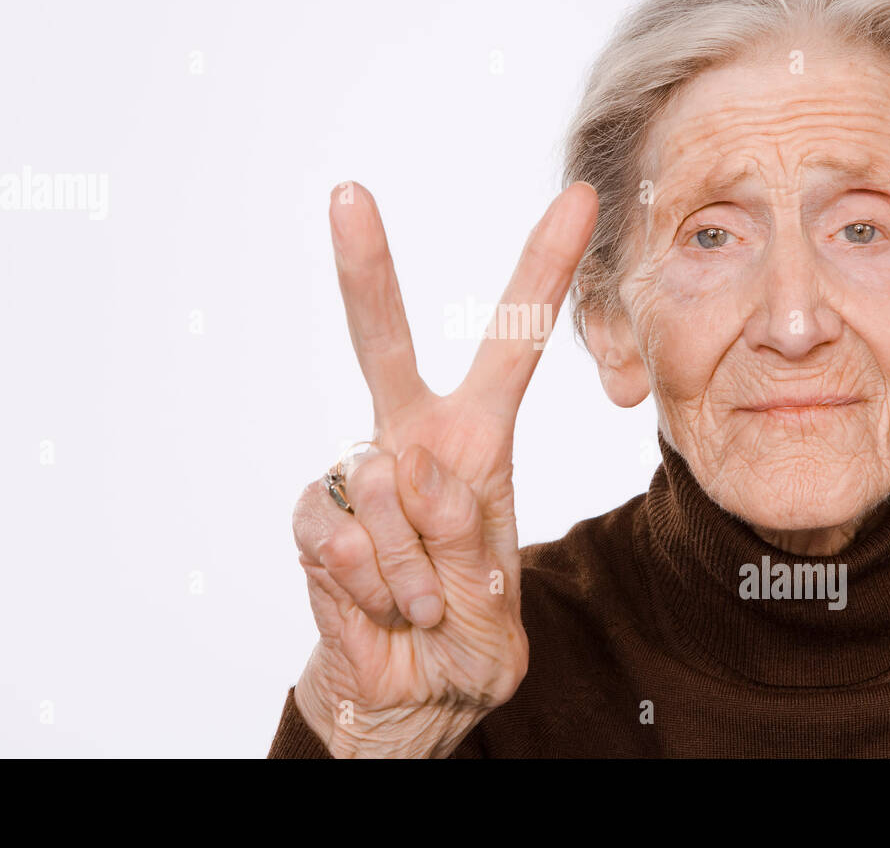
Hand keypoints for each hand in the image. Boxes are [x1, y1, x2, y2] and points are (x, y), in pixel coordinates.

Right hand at [291, 179, 597, 756]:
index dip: (543, 271)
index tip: (577, 200)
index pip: (513, 344)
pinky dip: (370, 588)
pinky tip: (379, 605)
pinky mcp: (312, 515)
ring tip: (424, 604)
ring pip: (384, 490)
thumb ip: (467, 547)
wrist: (403, 694)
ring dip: (416, 573)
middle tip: (348, 194)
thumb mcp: (494, 609)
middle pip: (382, 345)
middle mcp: (410, 441)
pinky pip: (336, 537)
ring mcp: (355, 476)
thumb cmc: (463, 637)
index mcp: (478, 442)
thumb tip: (404, 467)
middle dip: (366, 269)